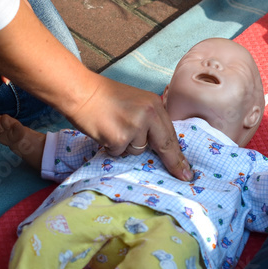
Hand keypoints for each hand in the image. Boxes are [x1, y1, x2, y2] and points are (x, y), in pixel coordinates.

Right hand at [0, 114, 44, 169]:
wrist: (15, 140)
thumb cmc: (18, 134)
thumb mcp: (20, 131)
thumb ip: (18, 127)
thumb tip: (15, 124)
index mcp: (8, 120)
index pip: (3, 117)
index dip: (4, 122)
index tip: (7, 128)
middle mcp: (2, 121)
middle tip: (2, 132)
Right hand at [67, 77, 192, 181]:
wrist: (80, 92)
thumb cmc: (105, 97)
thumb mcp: (136, 102)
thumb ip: (149, 120)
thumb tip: (159, 146)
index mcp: (155, 105)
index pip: (170, 134)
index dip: (178, 154)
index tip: (187, 170)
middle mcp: (148, 115)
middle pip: (164, 146)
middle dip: (172, 163)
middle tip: (183, 177)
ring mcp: (134, 127)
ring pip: (137, 151)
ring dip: (126, 146)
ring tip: (113, 127)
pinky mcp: (119, 138)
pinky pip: (120, 153)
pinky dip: (112, 146)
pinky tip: (105, 131)